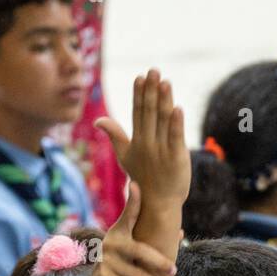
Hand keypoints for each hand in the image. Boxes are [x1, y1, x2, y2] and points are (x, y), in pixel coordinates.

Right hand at [87, 184, 176, 275]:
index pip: (129, 214)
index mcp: (120, 232)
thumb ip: (154, 240)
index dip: (133, 201)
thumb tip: (180, 231)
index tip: (136, 184)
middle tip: (174, 271)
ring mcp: (105, 261)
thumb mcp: (135, 251)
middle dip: (159, 263)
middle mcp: (110, 243)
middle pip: (141, 252)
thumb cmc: (124, 264)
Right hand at [96, 69, 190, 204]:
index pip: (137, 113)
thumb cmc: (142, 179)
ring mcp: (162, 151)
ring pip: (162, 121)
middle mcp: (148, 143)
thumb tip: (98, 120)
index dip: (139, 94)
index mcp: (137, 141)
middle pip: (149, 112)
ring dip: (163, 100)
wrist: (157, 204)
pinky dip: (176, 123)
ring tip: (165, 81)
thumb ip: (114, 136)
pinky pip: (175, 138)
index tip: (140, 77)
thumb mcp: (125, 156)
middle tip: (154, 71)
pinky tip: (178, 108)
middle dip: (151, 91)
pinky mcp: (176, 158)